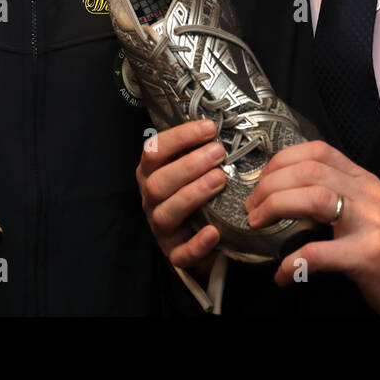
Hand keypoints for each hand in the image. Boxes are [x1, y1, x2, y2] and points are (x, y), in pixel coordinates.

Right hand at [135, 119, 226, 279]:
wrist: (199, 242)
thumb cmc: (197, 196)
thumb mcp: (192, 171)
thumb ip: (200, 151)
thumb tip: (228, 124)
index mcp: (151, 174)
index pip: (154, 151)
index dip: (179, 137)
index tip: (209, 128)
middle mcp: (151, 200)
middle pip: (157, 183)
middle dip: (188, 166)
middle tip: (218, 153)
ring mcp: (161, 229)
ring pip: (165, 214)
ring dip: (192, 194)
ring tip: (220, 179)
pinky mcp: (175, 255)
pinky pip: (181, 253)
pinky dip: (197, 243)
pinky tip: (214, 231)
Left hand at [244, 141, 379, 315]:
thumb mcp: (366, 207)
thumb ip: (336, 191)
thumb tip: (284, 187)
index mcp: (363, 180)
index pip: (317, 151)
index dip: (281, 160)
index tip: (262, 179)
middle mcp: (367, 194)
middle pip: (309, 171)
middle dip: (270, 185)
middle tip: (252, 206)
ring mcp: (370, 223)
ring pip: (315, 198)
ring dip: (276, 207)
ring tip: (257, 223)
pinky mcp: (368, 255)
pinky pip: (321, 253)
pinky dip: (294, 262)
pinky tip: (283, 273)